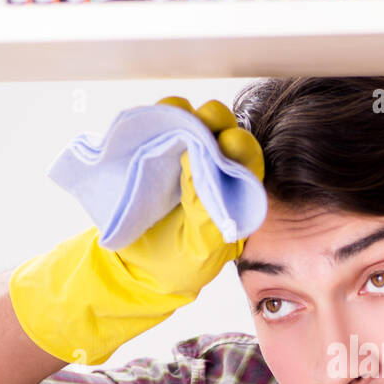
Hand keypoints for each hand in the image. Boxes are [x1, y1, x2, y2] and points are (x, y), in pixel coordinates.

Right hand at [8, 96, 264, 365]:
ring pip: (188, 121)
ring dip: (184, 112)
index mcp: (235, 192)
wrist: (137, 271)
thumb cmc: (181, 265)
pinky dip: (152, 118)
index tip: (231, 143)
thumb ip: (208, 220)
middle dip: (216, 120)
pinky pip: (154, 128)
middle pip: (220, 131)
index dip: (242, 149)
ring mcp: (181, 156)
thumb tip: (200, 174)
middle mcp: (212, 168)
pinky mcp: (151, 153)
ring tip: (175, 111)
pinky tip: (151, 118)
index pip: (246, 162)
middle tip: (206, 119)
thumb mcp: (202, 252)